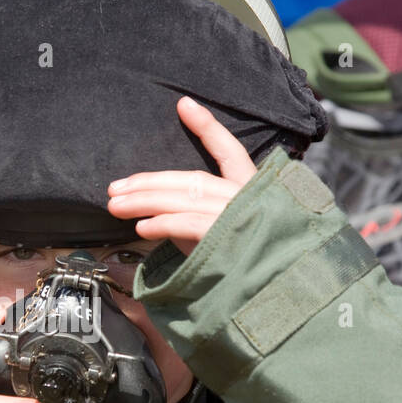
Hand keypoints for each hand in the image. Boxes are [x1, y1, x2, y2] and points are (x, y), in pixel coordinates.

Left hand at [106, 96, 257, 256]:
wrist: (285, 296)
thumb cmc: (253, 270)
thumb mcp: (226, 240)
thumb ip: (199, 225)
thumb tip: (157, 220)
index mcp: (253, 193)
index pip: (231, 152)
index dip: (208, 128)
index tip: (184, 105)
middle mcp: (248, 200)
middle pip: (192, 179)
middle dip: (149, 182)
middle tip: (116, 188)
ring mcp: (241, 217)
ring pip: (186, 198)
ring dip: (145, 201)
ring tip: (117, 205)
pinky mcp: (231, 237)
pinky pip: (188, 223)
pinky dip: (162, 223)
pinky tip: (141, 227)